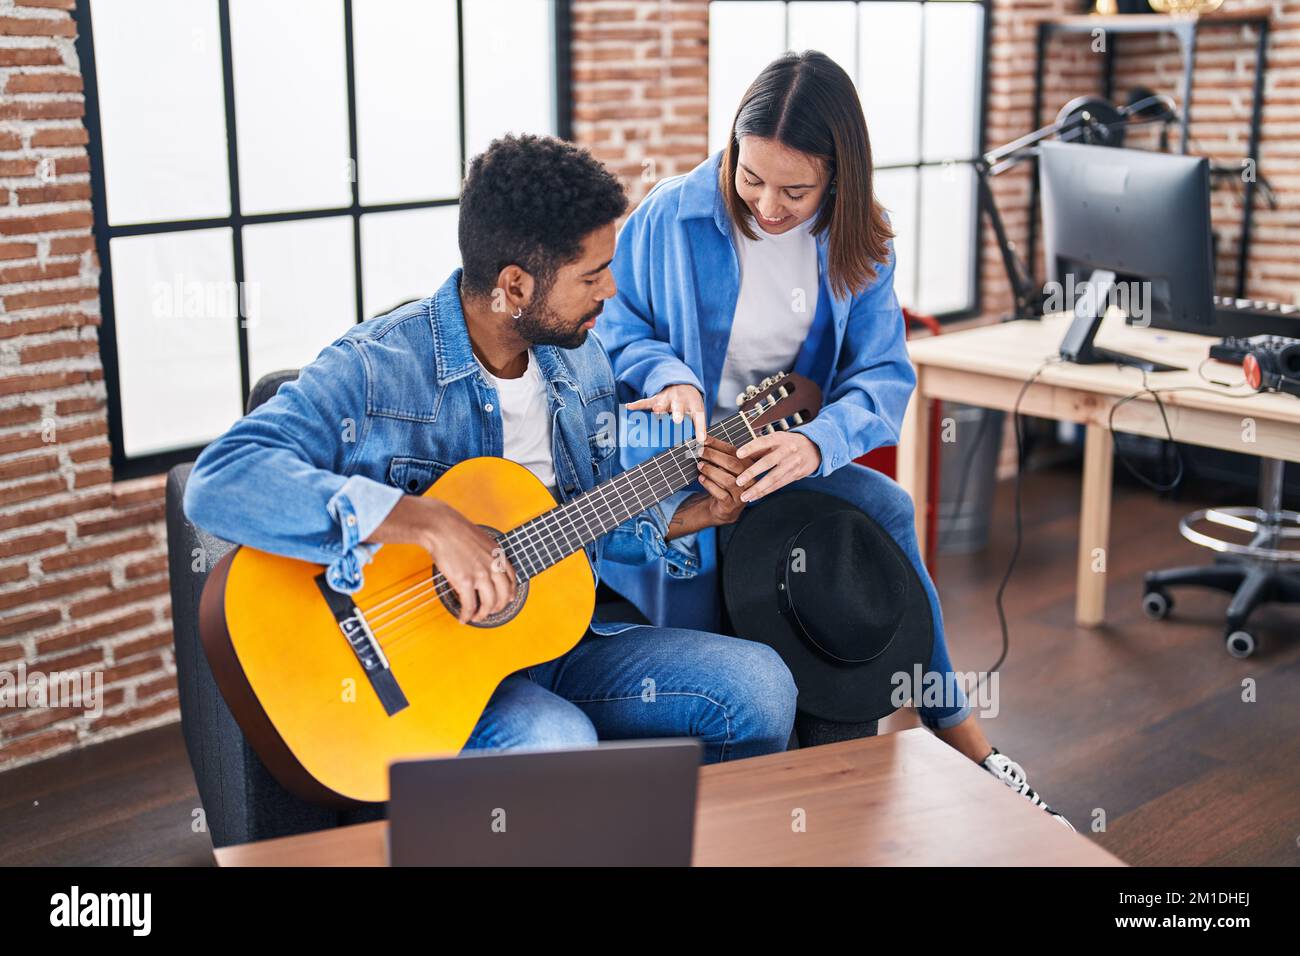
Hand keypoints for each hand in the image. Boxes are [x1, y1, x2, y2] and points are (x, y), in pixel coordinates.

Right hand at [371, 495, 515, 623]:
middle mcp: (493, 566)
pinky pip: (469, 605)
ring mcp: (480, 575)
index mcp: (497, 554)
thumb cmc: (455, 530)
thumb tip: (482, 567)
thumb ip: (487, 554)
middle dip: (499, 606)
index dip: (511, 591)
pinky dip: (467, 615)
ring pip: (489, 603)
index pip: (511, 577)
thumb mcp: (481, 539)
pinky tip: (464, 617)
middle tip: (492, 611)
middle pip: (503, 594)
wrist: (441, 527)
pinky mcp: (465, 582)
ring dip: (483, 614)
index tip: (509, 597)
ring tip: (477, 617)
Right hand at [626, 384, 706, 443]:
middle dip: (678, 413)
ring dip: (659, 409)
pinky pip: (646, 402)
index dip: (700, 428)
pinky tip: (629, 407)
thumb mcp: (698, 414)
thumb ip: (699, 429)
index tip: (701, 440)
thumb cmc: (690, 404)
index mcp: (693, 406)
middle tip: (678, 420)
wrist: (682, 384)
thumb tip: (701, 446)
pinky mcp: (656, 399)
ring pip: (662, 404)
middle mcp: (680, 401)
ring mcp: (667, 400)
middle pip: (679, 407)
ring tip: (656, 412)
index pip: (699, 417)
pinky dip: (638, 405)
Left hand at [666, 437, 747, 537]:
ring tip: (700, 465)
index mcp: (748, 465)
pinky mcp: (732, 505)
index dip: (718, 444)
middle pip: (732, 464)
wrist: (724, 507)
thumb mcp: (723, 468)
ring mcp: (742, 493)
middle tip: (700, 451)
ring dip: (711, 471)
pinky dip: (709, 485)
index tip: (704, 439)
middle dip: (714, 456)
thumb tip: (702, 441)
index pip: (734, 451)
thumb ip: (717, 455)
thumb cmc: (724, 483)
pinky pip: (721, 494)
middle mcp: (749, 479)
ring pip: (727, 480)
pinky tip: (701, 479)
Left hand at [734, 431, 821, 502]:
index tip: (738, 454)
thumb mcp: (777, 438)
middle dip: (752, 472)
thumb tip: (738, 455)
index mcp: (779, 438)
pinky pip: (779, 485)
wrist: (815, 447)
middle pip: (768, 462)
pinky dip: (766, 492)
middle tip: (738, 481)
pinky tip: (755, 497)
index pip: (763, 442)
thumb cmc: (788, 443)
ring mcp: (792, 463)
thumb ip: (761, 446)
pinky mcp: (796, 474)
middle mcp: (786, 450)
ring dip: (758, 488)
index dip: (751, 447)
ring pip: (774, 477)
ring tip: (744, 496)